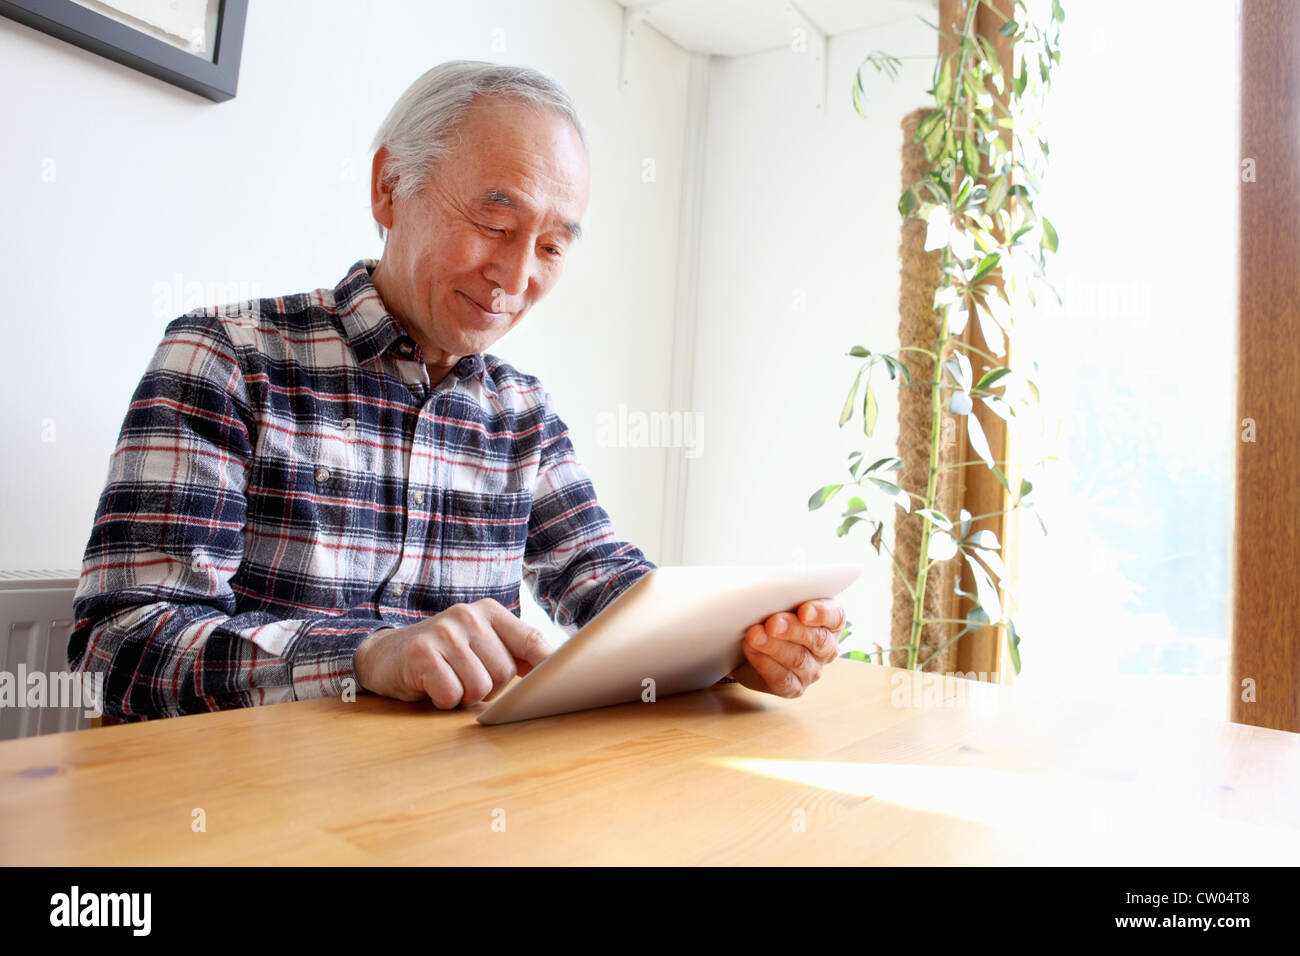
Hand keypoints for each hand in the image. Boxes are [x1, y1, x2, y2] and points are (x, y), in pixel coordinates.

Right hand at [353, 599, 551, 708]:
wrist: (385, 655)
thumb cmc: (443, 655)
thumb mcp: (480, 643)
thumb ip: (515, 652)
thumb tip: (557, 672)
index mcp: (490, 611)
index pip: (533, 641)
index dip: (548, 668)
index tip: (556, 686)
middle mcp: (469, 615)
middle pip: (505, 673)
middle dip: (489, 687)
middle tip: (464, 677)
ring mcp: (445, 632)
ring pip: (480, 687)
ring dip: (464, 696)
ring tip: (448, 680)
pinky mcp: (422, 653)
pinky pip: (452, 695)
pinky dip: (443, 700)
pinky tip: (431, 686)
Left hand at [727, 598, 844, 697]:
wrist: (744, 643)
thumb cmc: (767, 613)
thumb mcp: (775, 598)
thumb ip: (780, 592)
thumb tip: (770, 586)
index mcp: (830, 620)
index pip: (835, 615)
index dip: (821, 613)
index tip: (804, 610)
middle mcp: (826, 647)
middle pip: (818, 640)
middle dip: (793, 630)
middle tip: (772, 623)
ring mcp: (812, 669)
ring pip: (798, 660)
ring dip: (774, 646)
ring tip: (754, 635)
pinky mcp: (793, 687)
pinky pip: (782, 679)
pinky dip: (764, 663)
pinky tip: (751, 650)